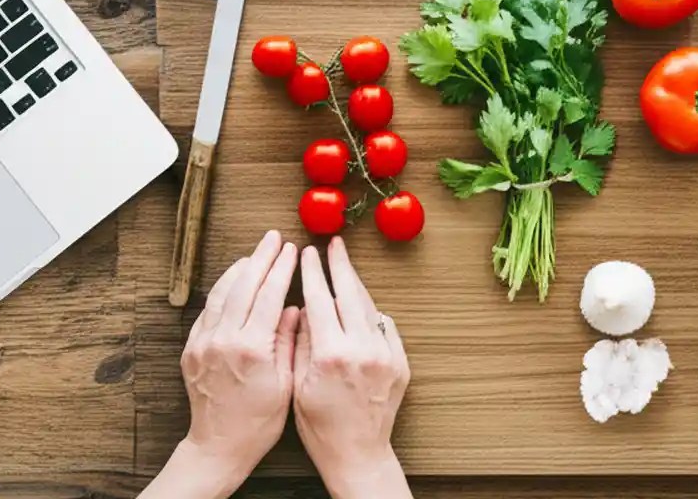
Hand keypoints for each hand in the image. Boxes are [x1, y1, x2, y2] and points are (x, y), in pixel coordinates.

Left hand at [142, 230, 299, 498]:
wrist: (219, 445)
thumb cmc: (259, 422)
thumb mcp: (285, 383)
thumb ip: (289, 341)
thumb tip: (296, 308)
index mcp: (252, 348)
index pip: (269, 295)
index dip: (282, 269)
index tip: (293, 251)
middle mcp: (224, 340)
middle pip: (244, 286)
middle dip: (261, 258)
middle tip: (274, 238)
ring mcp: (204, 343)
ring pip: (221, 293)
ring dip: (239, 270)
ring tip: (254, 254)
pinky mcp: (192, 349)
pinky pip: (207, 310)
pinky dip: (221, 291)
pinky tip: (233, 283)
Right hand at [294, 237, 412, 498]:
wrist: (358, 454)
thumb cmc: (319, 426)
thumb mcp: (297, 384)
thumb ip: (299, 342)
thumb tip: (299, 307)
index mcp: (330, 354)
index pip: (319, 300)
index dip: (312, 273)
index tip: (307, 253)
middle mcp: (361, 350)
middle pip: (349, 294)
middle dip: (339, 265)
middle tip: (334, 243)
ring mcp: (385, 355)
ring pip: (369, 307)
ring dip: (356, 284)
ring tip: (345, 265)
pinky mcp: (400, 363)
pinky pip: (385, 326)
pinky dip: (371, 313)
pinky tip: (361, 304)